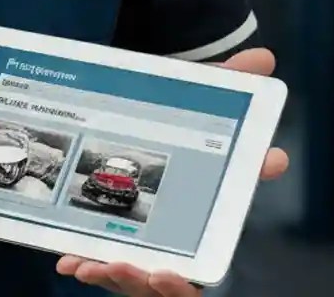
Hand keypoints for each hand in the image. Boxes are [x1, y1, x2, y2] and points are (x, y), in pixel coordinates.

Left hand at [57, 48, 288, 295]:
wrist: (138, 124)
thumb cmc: (179, 123)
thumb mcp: (200, 99)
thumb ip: (230, 81)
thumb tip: (263, 58)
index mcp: (205, 216)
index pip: (212, 252)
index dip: (194, 270)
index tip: (180, 269)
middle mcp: (176, 241)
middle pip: (175, 282)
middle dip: (164, 284)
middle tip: (153, 271)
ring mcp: (142, 246)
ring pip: (135, 281)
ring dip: (121, 277)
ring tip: (99, 264)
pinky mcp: (108, 244)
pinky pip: (100, 266)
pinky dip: (87, 264)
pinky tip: (70, 260)